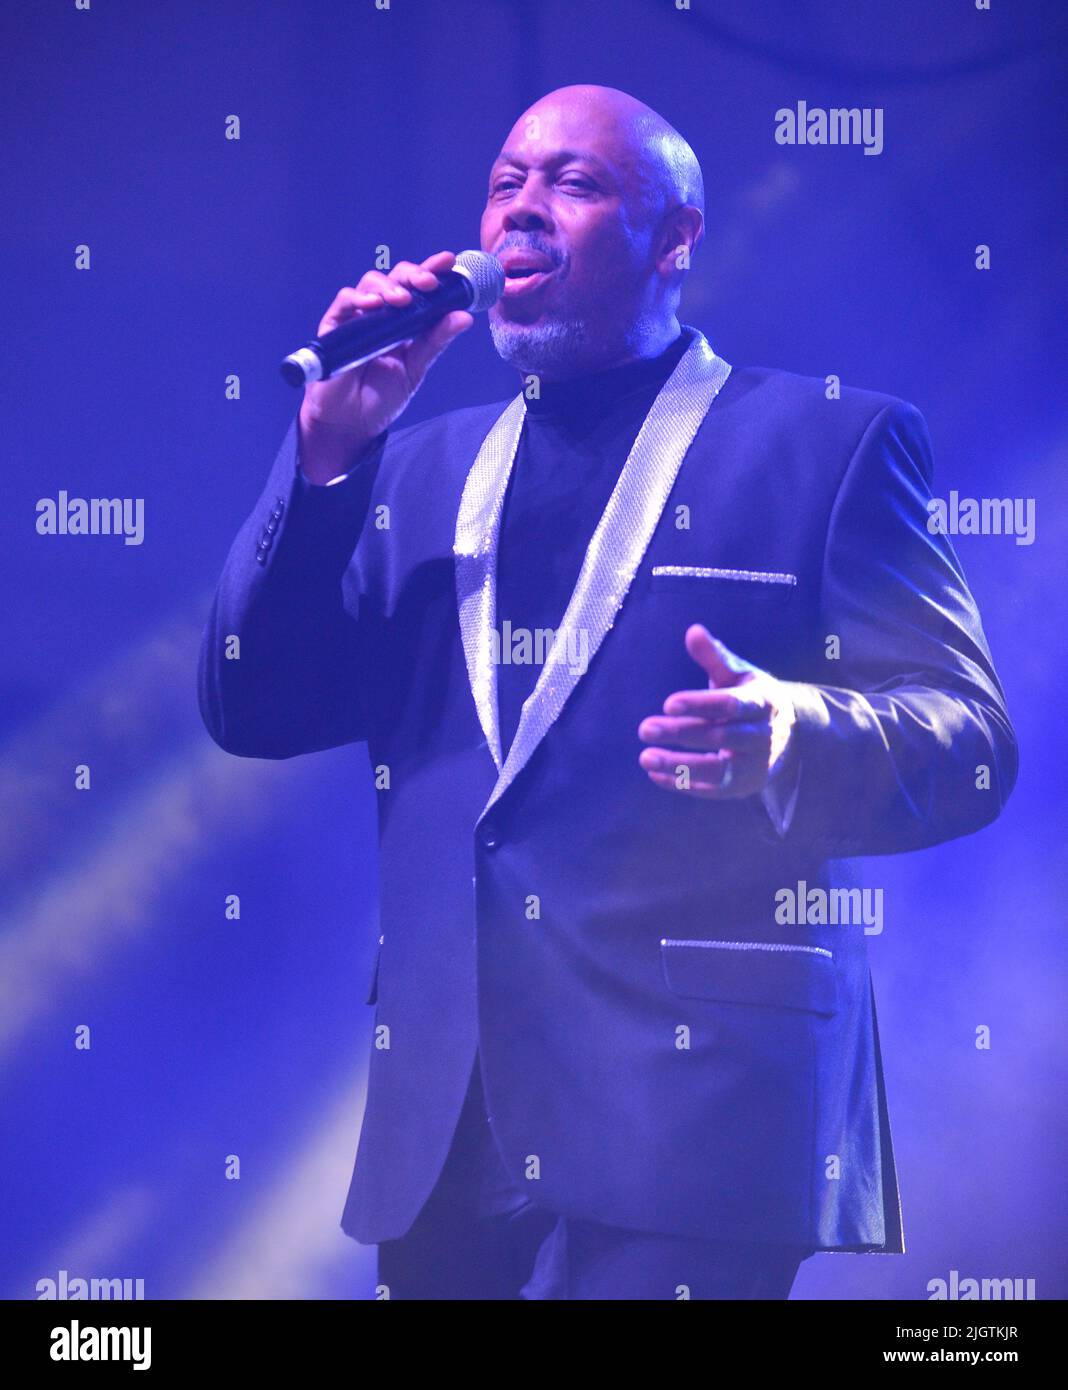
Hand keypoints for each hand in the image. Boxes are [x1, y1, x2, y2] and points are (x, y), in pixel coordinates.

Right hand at [297, 250, 472, 482]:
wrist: (351, 423)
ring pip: (371, 284)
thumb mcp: (415, 369)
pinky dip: (358, 298)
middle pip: (396, 278)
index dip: (432, 270)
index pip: (419, 288)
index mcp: (405, 321)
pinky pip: (344, 302)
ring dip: (388, 286)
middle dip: (414, 274)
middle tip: (429, 282)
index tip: (448, 262)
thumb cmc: (382, 397)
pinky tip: (373, 306)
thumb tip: (464, 317)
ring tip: (402, 299)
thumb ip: (435, 342)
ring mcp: (358, 318)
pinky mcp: (335, 326)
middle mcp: (382, 314)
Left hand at [637, 624, 795, 798]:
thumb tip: (693, 631)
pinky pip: (712, 790)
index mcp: (763, 703)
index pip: (732, 704)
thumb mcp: (739, 674)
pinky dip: (683, 784)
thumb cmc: (752, 697)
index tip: (668, 703)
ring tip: (645, 758)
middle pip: (721, 737)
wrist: (789, 734)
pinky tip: (655, 775)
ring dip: (679, 766)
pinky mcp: (743, 787)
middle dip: (682, 733)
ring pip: (717, 770)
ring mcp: (754, 765)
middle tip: (645, 728)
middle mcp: (763, 736)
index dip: (701, 704)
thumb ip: (715, 657)